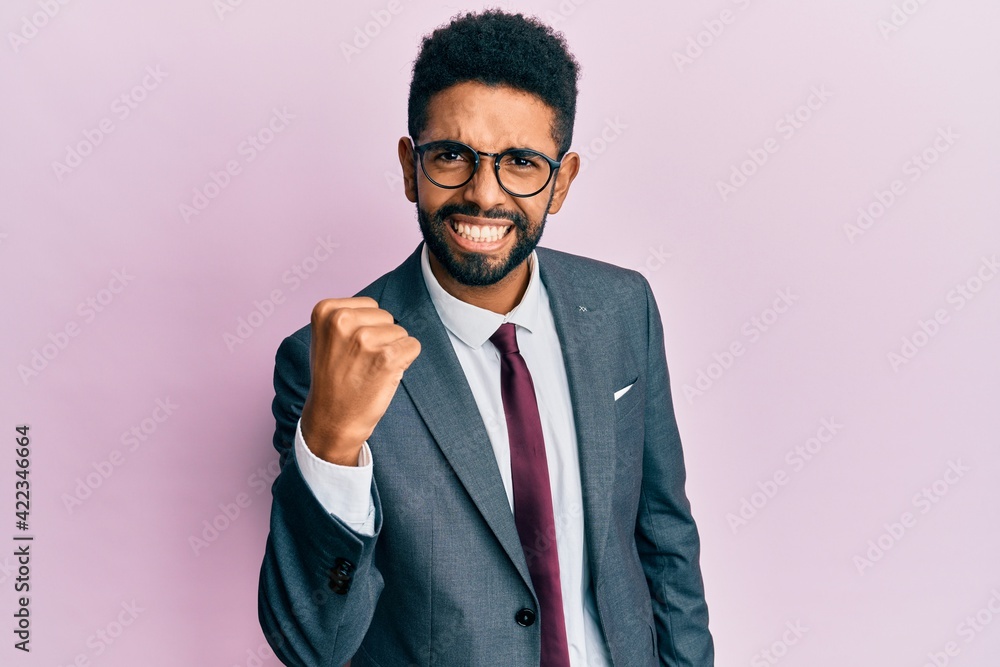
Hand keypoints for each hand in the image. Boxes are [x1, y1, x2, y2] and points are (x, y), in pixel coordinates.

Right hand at [300, 297, 420, 464]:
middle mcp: (342, 320)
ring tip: (369, 370)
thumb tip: (382, 309)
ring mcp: (364, 339)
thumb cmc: (333, 379)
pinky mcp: (386, 357)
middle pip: (387, 316)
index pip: (370, 305)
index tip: (349, 350)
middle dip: (381, 338)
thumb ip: (349, 317)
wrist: (332, 420)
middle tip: (360, 362)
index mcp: (326, 310)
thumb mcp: (327, 338)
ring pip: (400, 331)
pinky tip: (384, 375)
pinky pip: (413, 346)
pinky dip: (405, 361)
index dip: (367, 328)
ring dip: (392, 351)